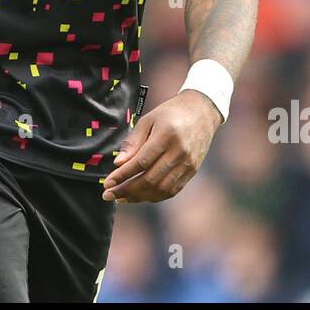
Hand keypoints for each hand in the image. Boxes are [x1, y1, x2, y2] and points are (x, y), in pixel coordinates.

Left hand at [102, 90, 223, 203]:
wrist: (202, 111)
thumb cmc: (170, 113)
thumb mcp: (148, 120)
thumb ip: (133, 142)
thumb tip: (118, 164)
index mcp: (166, 135)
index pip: (141, 162)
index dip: (122, 175)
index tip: (107, 183)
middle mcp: (179, 152)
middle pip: (150, 179)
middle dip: (126, 190)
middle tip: (109, 195)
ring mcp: (188, 163)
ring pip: (161, 189)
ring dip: (139, 197)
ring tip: (121, 198)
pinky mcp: (192, 170)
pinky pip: (172, 190)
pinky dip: (154, 196)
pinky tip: (140, 196)